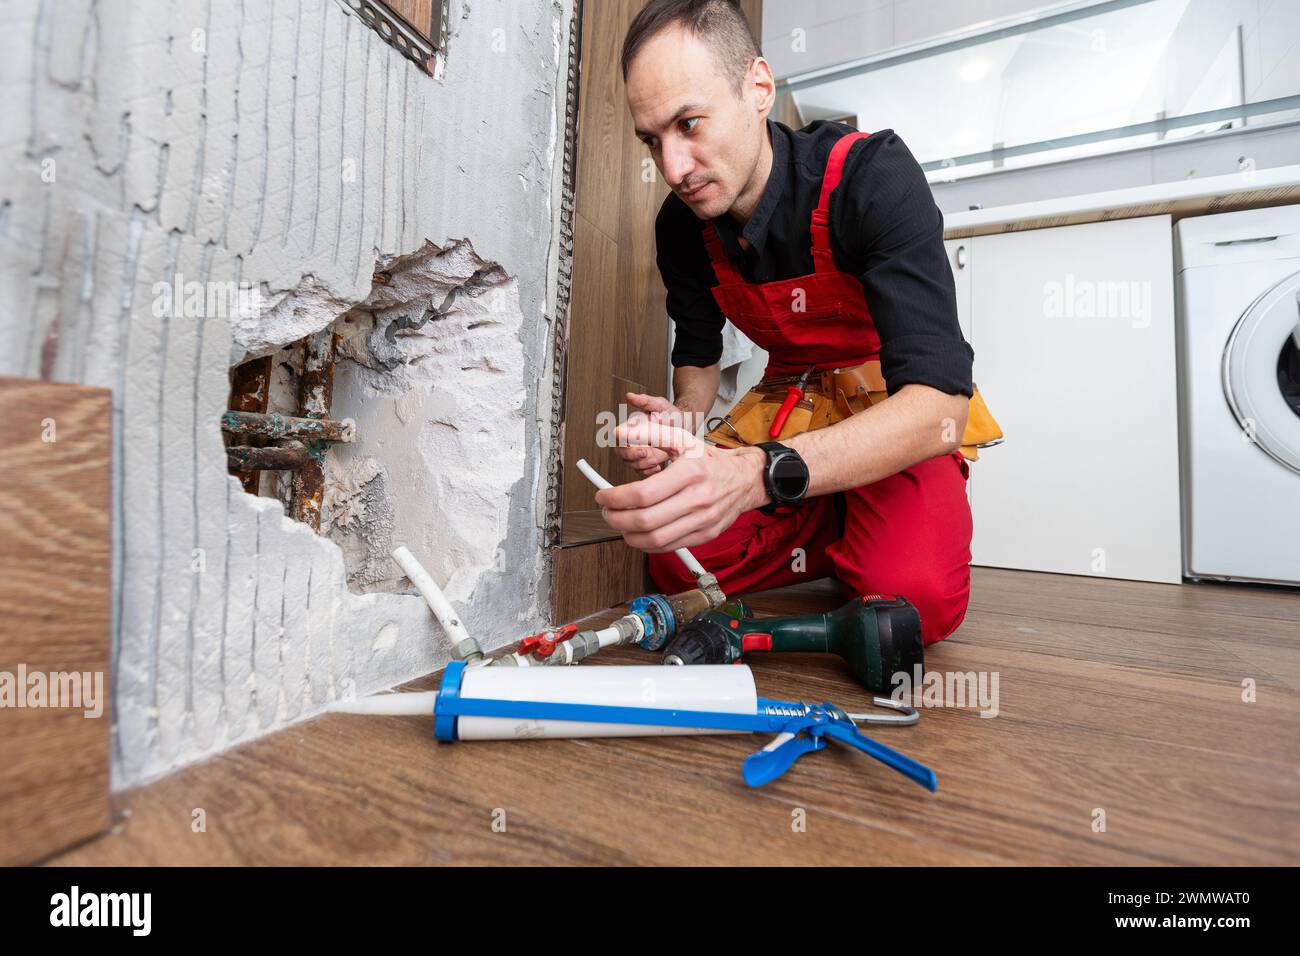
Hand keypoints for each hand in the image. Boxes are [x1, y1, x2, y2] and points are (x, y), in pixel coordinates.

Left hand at [596, 417, 769, 552]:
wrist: (745, 479)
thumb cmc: (710, 461)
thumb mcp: (682, 438)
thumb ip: (650, 434)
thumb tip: (621, 433)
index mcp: (689, 472)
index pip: (642, 494)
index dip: (615, 498)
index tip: (603, 496)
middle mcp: (697, 499)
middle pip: (645, 520)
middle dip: (616, 519)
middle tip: (607, 512)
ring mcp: (702, 520)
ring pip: (655, 539)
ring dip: (629, 535)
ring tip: (621, 524)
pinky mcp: (705, 535)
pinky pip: (668, 546)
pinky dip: (647, 543)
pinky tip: (639, 533)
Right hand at [614, 392, 682, 476]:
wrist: (684, 427)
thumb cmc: (670, 415)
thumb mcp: (660, 405)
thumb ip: (645, 401)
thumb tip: (630, 396)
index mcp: (630, 428)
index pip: (617, 438)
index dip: (622, 443)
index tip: (635, 444)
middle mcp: (632, 441)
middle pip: (621, 454)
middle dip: (633, 457)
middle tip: (647, 453)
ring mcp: (639, 453)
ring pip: (631, 465)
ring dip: (643, 464)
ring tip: (656, 459)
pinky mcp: (647, 462)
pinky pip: (642, 472)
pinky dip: (649, 471)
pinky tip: (659, 465)